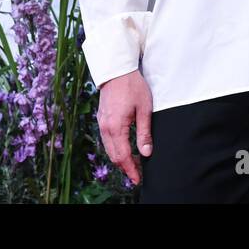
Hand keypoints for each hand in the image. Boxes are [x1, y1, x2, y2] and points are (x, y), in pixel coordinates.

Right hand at [97, 69, 152, 184]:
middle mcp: (105, 128)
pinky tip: (124, 148)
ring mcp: (102, 123)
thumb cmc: (133, 87)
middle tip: (137, 174)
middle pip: (113, 155)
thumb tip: (146, 153)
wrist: (117, 70)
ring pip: (109, 148)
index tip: (138, 179)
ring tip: (133, 163)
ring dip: (119, 158)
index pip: (123, 156)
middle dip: (125, 167)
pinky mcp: (102, 118)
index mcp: (116, 127)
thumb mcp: (144, 109)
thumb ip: (144, 133)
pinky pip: (106, 139)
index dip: (130, 169)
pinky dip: (115, 148)